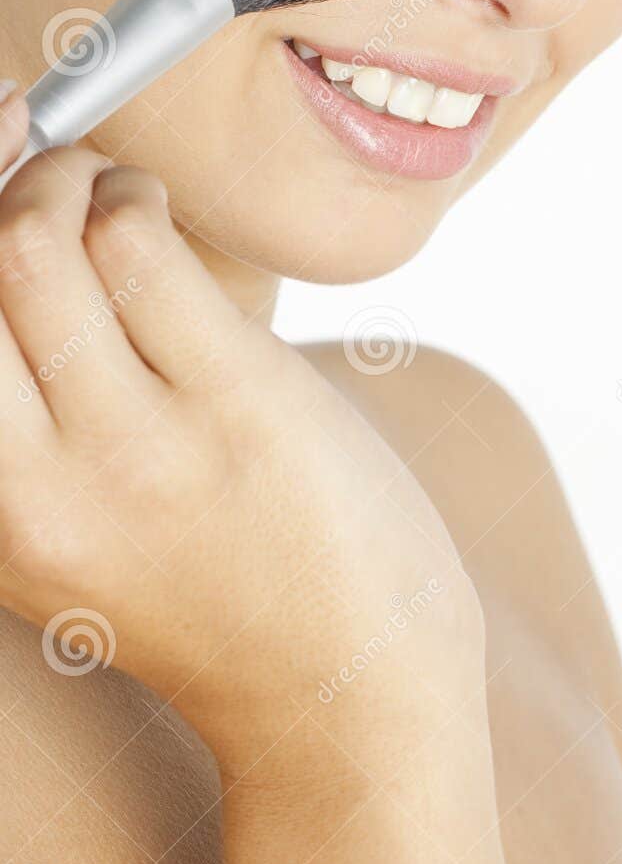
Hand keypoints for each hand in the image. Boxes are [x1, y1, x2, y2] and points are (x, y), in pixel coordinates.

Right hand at [0, 83, 478, 768]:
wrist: (346, 686)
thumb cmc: (213, 589)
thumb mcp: (69, 533)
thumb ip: (19, 423)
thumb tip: (5, 240)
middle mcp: (32, 491)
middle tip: (30, 176)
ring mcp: (134, 447)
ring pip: (34, 241)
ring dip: (64, 180)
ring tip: (101, 192)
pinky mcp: (235, 402)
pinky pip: (141, 244)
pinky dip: (134, 197)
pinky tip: (153, 213)